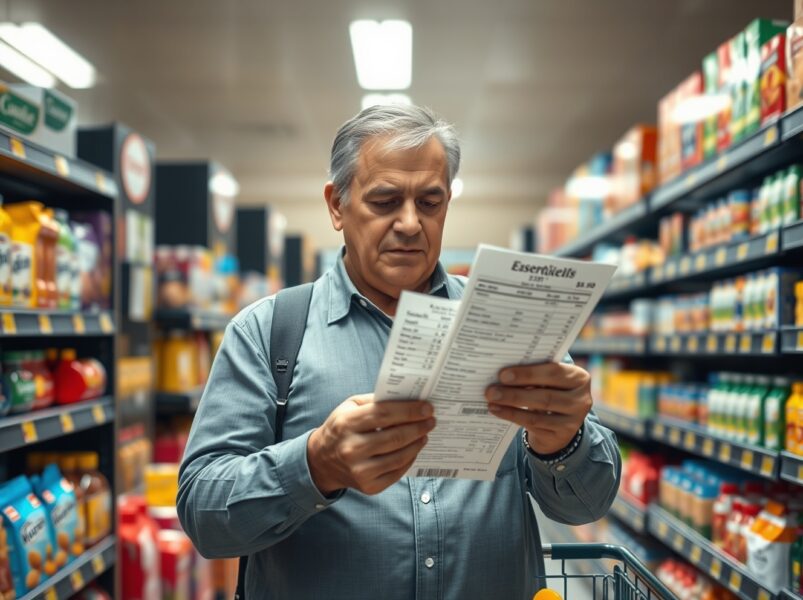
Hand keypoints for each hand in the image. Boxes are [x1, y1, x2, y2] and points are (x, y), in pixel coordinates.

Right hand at [307, 394, 435, 495]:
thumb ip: (375, 401)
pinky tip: (414, 449)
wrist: (322, 461)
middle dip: (418, 427)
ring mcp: (360, 470)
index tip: (427, 407)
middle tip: (431, 420)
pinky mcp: (368, 486)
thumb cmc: (341, 428)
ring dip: (417, 444)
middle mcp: (351, 448)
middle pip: (395, 437)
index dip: (408, 411)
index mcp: (346, 423)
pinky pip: (397, 472)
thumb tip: (407, 398)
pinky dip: (409, 459)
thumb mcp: (350, 407)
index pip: (383, 414)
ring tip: (425, 433)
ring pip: (399, 457)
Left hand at [485, 362, 590, 454]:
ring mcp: (574, 420)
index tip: (503, 374)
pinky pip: (533, 423)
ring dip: (511, 404)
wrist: (560, 425)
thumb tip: (504, 372)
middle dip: (515, 391)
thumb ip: (535, 373)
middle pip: (545, 394)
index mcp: (579, 377)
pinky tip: (497, 410)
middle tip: (491, 389)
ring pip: (538, 411)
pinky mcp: (562, 434)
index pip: (553, 372)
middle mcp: (581, 399)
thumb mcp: (549, 382)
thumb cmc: (550, 392)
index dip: (528, 373)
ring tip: (491, 399)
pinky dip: (512, 415)